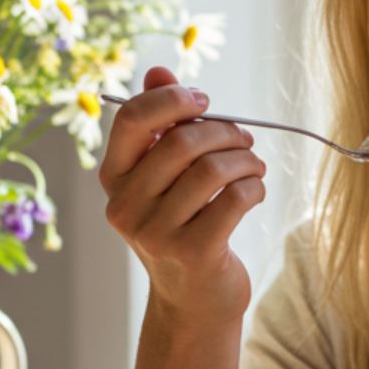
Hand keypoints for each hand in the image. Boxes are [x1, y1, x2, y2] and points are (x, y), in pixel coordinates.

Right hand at [100, 66, 266, 326]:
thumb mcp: (164, 174)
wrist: (193, 298)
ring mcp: (155, 232)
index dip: (172, 99)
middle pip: (181, 142)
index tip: (204, 100)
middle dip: (224, 131)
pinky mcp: (192, 252)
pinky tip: (254, 192)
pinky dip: (254, 187)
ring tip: (254, 166)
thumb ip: (161, 122)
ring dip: (246, 160)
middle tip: (244, 140)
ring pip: (213, 169)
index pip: (132, 118)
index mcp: (114, 177)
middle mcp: (125, 205)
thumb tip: (158, 71)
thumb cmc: (183, 222)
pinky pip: (235, 198)